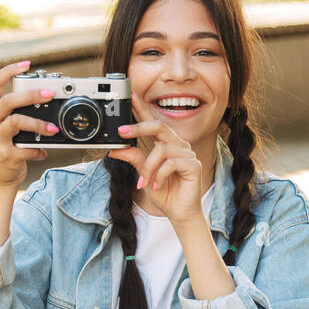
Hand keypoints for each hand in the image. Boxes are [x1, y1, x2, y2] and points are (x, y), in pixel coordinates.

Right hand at [0, 60, 59, 188]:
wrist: (0, 177)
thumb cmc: (7, 147)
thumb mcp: (6, 126)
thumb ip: (17, 112)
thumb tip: (45, 96)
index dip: (9, 70)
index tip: (26, 64)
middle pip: (8, 101)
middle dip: (31, 94)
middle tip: (49, 94)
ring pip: (16, 122)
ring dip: (38, 123)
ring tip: (53, 128)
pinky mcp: (5, 156)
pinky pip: (26, 148)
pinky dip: (39, 150)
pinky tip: (43, 152)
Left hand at [107, 90, 205, 226]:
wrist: (179, 213)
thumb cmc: (165, 193)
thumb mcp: (144, 174)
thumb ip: (133, 159)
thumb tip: (115, 149)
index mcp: (165, 144)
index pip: (152, 122)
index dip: (142, 107)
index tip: (129, 95)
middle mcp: (177, 145)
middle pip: (159, 126)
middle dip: (139, 127)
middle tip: (122, 132)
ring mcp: (187, 154)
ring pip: (162, 149)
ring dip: (149, 168)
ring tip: (145, 183)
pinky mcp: (193, 165)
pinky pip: (171, 163)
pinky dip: (159, 176)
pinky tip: (157, 186)